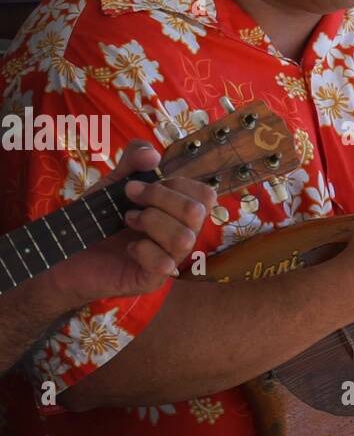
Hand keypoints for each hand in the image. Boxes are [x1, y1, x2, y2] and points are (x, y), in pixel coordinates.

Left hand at [43, 140, 212, 307]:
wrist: (67, 253)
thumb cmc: (96, 219)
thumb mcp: (113, 183)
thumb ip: (132, 162)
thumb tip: (153, 156)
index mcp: (178, 212)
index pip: (205, 195)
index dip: (176, 184)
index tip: (138, 184)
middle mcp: (182, 234)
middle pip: (197, 212)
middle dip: (160, 199)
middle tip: (129, 200)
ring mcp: (171, 259)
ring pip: (185, 238)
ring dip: (151, 223)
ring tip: (127, 221)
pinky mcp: (154, 279)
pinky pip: (165, 263)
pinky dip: (143, 250)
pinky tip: (129, 249)